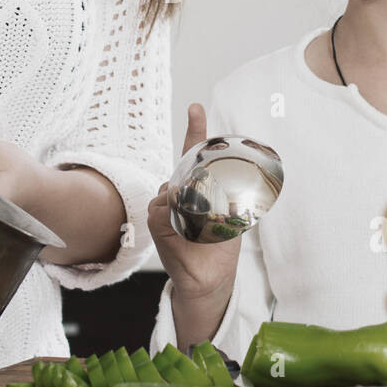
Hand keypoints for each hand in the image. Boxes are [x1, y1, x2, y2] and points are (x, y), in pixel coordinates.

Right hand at [147, 103, 241, 305]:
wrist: (210, 279)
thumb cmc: (219, 247)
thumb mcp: (230, 218)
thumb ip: (226, 197)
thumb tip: (229, 182)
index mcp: (194, 189)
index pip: (193, 154)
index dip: (196, 130)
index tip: (196, 107)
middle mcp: (176, 194)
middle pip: (184, 171)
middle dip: (198, 180)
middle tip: (210, 206)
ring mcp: (163, 206)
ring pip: (174, 188)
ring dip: (191, 204)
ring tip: (201, 227)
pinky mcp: (156, 220)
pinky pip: (164, 206)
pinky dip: (176, 215)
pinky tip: (184, 229)